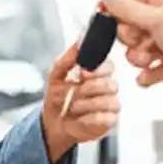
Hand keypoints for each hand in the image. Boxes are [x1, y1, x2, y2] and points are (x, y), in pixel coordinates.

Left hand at [40, 42, 119, 162]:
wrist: (52, 122)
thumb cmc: (58, 97)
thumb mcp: (57, 74)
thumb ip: (69, 57)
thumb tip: (80, 41)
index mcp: (97, 73)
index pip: (109, 66)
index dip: (97, 70)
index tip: (82, 74)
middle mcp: (107, 88)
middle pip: (110, 84)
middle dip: (87, 90)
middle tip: (73, 94)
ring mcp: (110, 105)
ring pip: (109, 102)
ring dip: (86, 104)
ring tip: (73, 107)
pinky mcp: (109, 122)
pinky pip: (106, 118)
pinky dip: (89, 118)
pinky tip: (80, 118)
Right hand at [99, 0, 162, 115]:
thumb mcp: (157, 18)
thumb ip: (128, 9)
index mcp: (162, 2)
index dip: (112, 7)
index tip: (102, 18)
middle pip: (128, 27)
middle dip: (128, 38)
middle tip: (141, 40)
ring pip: (136, 51)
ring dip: (137, 58)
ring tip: (149, 60)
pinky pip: (149, 72)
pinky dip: (146, 76)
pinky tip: (149, 77)